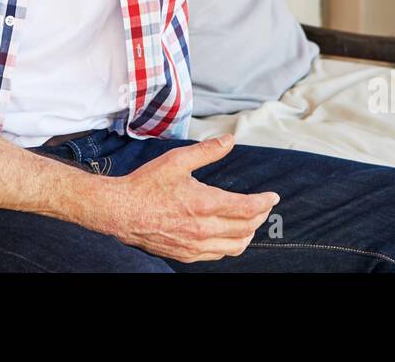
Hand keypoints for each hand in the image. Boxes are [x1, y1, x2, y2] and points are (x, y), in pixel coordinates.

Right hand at [87, 135, 279, 262]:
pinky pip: (218, 255)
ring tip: (251, 222)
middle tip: (263, 206)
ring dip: (248, 234)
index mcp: (205, 203)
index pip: (248, 208)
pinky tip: (228, 236)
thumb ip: (207, 151)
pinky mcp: (186, 254)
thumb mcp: (177, 161)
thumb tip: (230, 140)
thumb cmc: (147, 184)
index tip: (273, 197)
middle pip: (246, 228)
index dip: (264, 202)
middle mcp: (204, 228)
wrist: (121, 211)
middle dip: (260, 216)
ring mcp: (195, 245)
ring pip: (235, 246)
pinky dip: (230, 245)